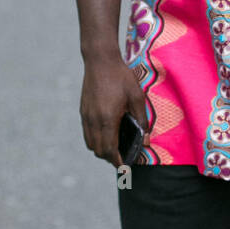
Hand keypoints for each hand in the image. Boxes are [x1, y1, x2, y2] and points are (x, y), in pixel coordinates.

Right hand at [80, 52, 149, 168]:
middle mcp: (94, 121)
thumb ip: (141, 119)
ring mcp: (86, 116)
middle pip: (98, 150)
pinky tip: (106, 135)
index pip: (109, 150)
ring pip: (90, 144)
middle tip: (123, 159)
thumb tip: (145, 140)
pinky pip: (87, 133)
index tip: (125, 168)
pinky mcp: (83, 111)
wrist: (100, 60)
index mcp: (107, 119)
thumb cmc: (121, 77)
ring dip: (101, 150)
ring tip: (115, 149)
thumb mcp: (137, 97)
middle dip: (110, 158)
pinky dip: (95, 140)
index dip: (117, 162)